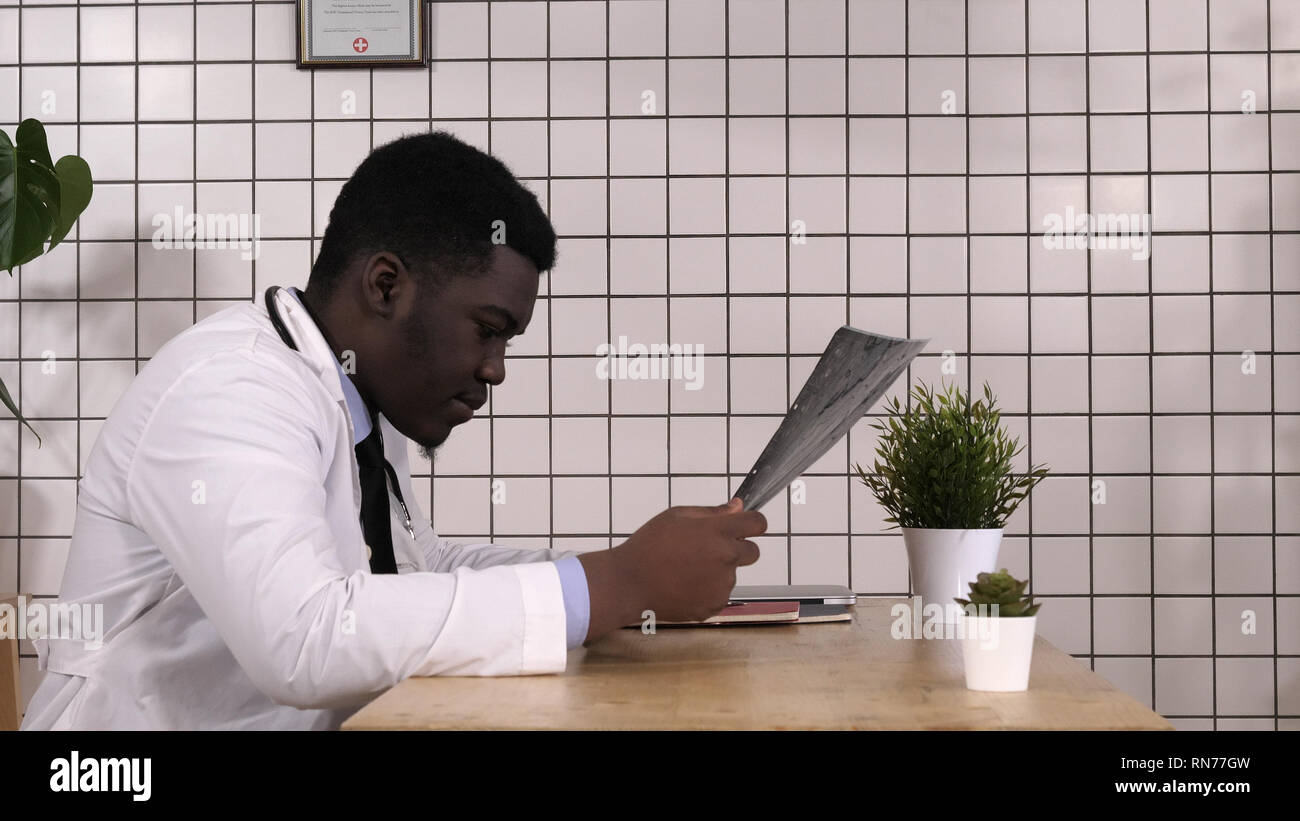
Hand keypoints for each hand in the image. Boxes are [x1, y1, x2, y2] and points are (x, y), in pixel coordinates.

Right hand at [618, 498, 765, 621]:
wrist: (628, 583)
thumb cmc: (648, 546)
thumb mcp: (676, 516)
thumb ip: (712, 512)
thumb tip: (737, 507)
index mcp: (718, 532)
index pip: (758, 523)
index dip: (753, 522)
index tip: (746, 525)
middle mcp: (726, 558)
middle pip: (753, 552)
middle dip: (738, 548)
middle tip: (708, 550)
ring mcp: (721, 585)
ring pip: (731, 575)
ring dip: (717, 571)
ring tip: (685, 569)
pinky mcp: (714, 606)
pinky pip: (719, 594)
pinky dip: (707, 591)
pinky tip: (684, 585)